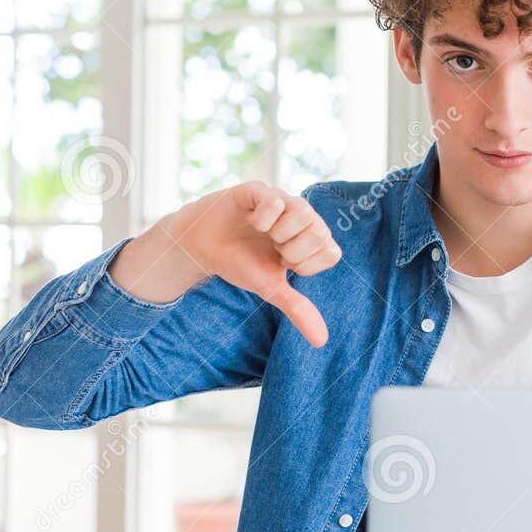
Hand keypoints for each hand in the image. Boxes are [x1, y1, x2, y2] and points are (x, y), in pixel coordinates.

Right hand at [159, 180, 342, 346]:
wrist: (200, 247)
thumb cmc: (239, 263)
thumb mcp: (270, 289)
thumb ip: (297, 310)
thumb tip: (321, 342)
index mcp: (309, 238)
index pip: (331, 252)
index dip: (305, 265)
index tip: (283, 264)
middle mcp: (301, 216)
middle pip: (320, 233)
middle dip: (292, 250)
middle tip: (271, 248)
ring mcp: (281, 199)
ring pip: (303, 214)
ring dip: (278, 234)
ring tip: (262, 234)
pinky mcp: (258, 190)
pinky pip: (275, 201)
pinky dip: (263, 219)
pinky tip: (251, 222)